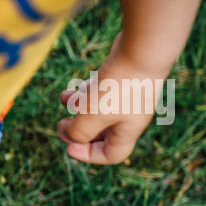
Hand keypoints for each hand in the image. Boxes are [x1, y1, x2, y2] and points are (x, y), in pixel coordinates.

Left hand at [57, 36, 171, 164]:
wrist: (142, 49)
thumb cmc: (118, 87)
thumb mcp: (91, 117)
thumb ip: (78, 133)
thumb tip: (69, 136)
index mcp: (128, 130)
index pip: (112, 154)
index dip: (88, 155)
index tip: (69, 147)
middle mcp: (131, 115)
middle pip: (104, 133)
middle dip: (81, 131)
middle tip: (62, 125)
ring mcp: (129, 96)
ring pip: (100, 109)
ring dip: (79, 107)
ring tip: (63, 99)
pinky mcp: (124, 78)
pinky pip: (102, 91)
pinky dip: (87, 91)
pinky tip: (74, 86)